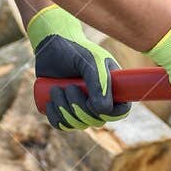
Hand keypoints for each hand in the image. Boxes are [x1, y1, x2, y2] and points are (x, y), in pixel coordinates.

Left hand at [27, 5, 132, 131]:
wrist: (51, 45)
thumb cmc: (75, 50)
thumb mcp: (91, 61)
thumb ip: (100, 82)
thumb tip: (103, 110)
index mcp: (112, 88)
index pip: (120, 111)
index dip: (110, 114)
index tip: (94, 102)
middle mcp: (98, 100)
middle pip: (96, 121)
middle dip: (80, 108)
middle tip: (69, 87)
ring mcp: (81, 107)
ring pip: (78, 124)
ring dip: (65, 110)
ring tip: (56, 90)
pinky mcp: (64, 110)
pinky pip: (62, 125)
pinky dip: (56, 117)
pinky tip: (50, 103)